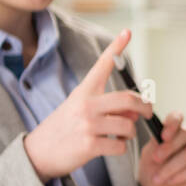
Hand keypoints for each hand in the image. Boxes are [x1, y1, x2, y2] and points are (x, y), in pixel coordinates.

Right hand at [23, 29, 153, 182]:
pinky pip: (121, 146)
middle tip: (147, 112)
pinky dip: (121, 148)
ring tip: (120, 135)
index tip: (127, 32)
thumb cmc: (64, 129)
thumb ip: (109, 108)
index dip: (116, 48)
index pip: (102, 65)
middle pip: (128, 99)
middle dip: (144, 106)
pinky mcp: (89, 145)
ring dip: (130, 132)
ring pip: (128, 125)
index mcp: (84, 91)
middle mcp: (86, 104)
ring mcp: (87, 124)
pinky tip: (111, 147)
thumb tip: (135, 113)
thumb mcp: (81, 111)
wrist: (37, 153)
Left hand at [138, 111, 185, 185]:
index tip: (163, 136)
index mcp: (173, 130)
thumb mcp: (148, 155)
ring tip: (159, 177)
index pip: (177, 117)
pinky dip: (183, 175)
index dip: (173, 123)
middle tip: (156, 159)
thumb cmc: (153, 169)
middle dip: (170, 147)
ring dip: (173, 166)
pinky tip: (172, 180)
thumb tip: (160, 138)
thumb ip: (156, 144)